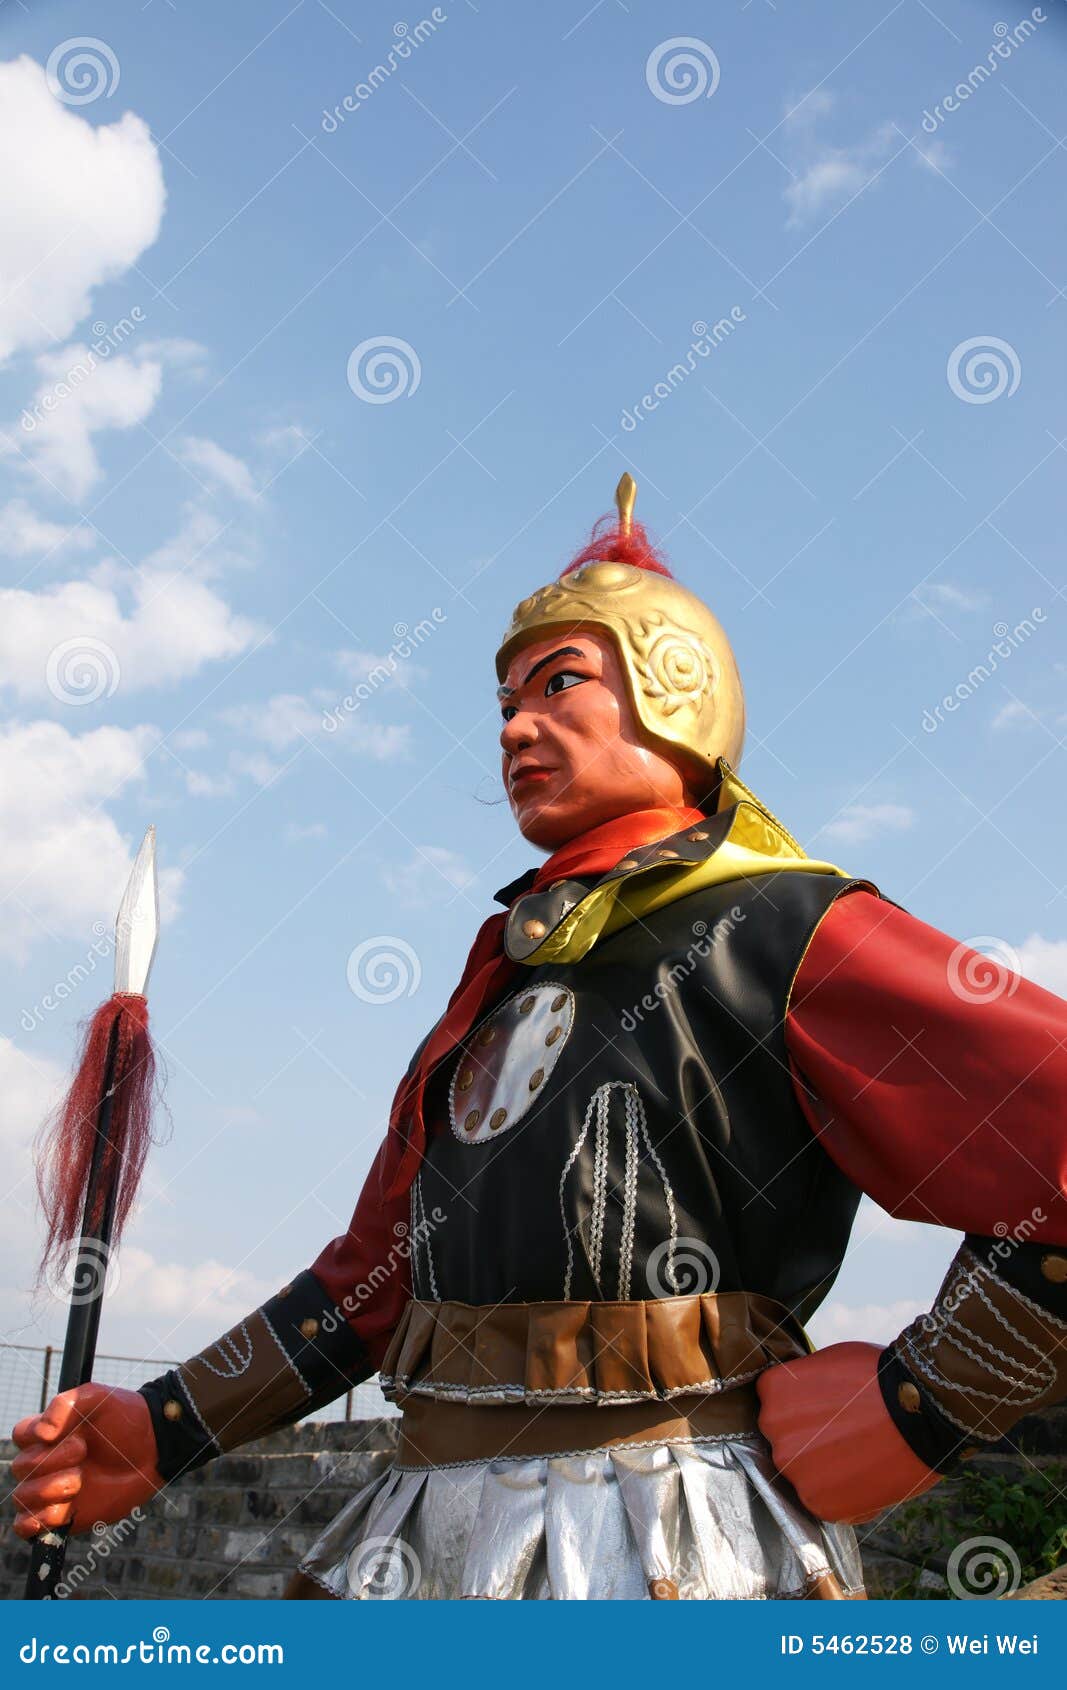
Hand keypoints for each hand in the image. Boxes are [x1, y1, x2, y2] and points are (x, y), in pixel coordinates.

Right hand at [11, 1384, 164, 1538]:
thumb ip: (66, 1405)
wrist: (153, 1447)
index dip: (32, 1437)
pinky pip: (29, 1527)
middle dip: (50, 1461)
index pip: (20, 1435)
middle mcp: (46, 1462)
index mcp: (50, 1432)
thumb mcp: (98, 1398)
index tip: (57, 1434)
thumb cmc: (125, 1419)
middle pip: (21, 1468)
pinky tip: (61, 1510)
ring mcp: (52, 1490)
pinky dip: (36, 1522)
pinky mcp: (63, 1516)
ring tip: (78, 1482)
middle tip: (83, 1452)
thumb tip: (42, 1434)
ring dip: (47, 1491)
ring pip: (22, 1498)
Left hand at [756, 1341, 940, 1523]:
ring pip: (804, 1473)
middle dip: (811, 1440)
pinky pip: (825, 1502)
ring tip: (860, 1456)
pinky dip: (844, 1495)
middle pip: (786, 1441)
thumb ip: (804, 1385)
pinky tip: (866, 1476)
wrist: (918, 1409)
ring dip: (826, 1470)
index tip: (826, 1410)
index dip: (803, 1409)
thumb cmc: (877, 1377)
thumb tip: (803, 1403)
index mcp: (773, 1391)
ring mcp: (795, 1469)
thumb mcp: (828, 1363)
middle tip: (846, 1435)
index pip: (776, 1405)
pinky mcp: (820, 1503)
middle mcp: (774, 1431)